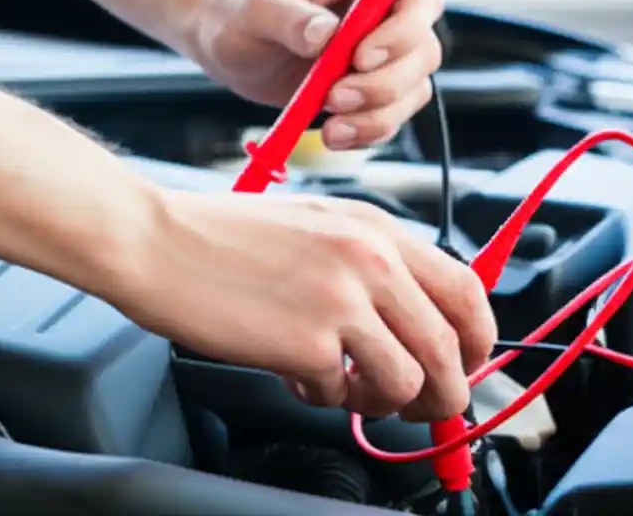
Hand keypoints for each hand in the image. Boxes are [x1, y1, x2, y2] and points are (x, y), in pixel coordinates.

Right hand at [113, 189, 496, 420]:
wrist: (155, 241)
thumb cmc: (219, 235)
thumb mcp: (314, 225)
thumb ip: (367, 265)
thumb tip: (410, 322)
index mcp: (376, 227)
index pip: (467, 288)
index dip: (477, 338)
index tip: (463, 362)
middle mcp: (371, 260)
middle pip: (452, 347)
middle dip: (445, 393)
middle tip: (422, 407)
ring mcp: (342, 301)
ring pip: (409, 382)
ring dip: (381, 401)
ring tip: (344, 388)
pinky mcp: (309, 342)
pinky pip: (341, 395)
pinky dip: (321, 396)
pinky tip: (291, 372)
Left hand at [184, 0, 444, 149]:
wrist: (229, 43)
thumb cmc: (242, 11)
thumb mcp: (255, 8)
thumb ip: (289, 17)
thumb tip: (325, 34)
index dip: (404, 28)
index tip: (360, 56)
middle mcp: (387, 12)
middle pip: (423, 51)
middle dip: (384, 83)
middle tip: (334, 98)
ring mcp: (385, 54)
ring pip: (413, 89)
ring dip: (378, 116)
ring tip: (331, 130)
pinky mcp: (373, 90)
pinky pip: (391, 117)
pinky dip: (368, 132)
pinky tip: (334, 136)